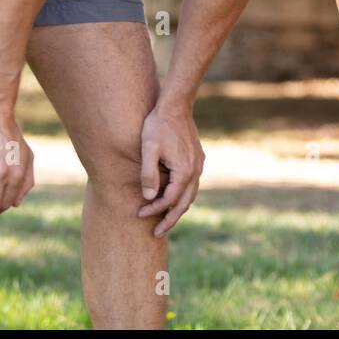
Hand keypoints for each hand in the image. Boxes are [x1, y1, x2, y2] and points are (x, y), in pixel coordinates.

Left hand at [136, 103, 204, 236]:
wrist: (176, 105)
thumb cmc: (158, 125)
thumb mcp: (148, 148)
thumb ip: (148, 174)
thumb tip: (149, 198)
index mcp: (184, 171)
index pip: (169, 200)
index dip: (154, 209)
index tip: (139, 213)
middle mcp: (195, 171)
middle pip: (184, 203)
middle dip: (170, 219)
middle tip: (156, 233)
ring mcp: (198, 165)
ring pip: (190, 195)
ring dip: (177, 209)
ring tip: (164, 220)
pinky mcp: (197, 159)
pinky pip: (191, 185)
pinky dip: (182, 196)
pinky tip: (172, 197)